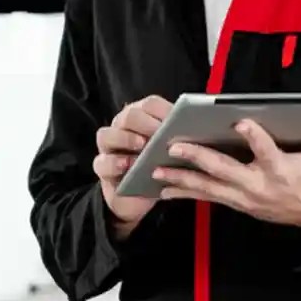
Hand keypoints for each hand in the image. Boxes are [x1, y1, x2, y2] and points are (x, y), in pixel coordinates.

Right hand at [93, 94, 172, 236]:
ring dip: (126, 139)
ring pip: (107, 134)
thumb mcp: (172, 152)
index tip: (177, 121)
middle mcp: (122, 126)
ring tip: (143, 147)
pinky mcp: (102, 167)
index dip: (163, 111)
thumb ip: (179, 138)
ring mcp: (109, 146)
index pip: (150, 104)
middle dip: (146, 123)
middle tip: (160, 134)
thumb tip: (198, 128)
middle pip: (129, 115)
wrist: (139, 195)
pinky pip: (101, 162)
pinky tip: (128, 165)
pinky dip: (114, 162)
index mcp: (142, 116)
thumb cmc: (159, 167)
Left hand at [154, 118, 300, 231]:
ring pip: (209, 187)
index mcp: (282, 169)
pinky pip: (208, 197)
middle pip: (224, 169)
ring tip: (157, 170)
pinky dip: (186, 192)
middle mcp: (258, 185)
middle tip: (174, 147)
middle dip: (197, 157)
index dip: (254, 136)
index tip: (240, 122)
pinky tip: (166, 188)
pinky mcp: (239, 204)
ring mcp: (246, 197)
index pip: (266, 151)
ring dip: (181, 178)